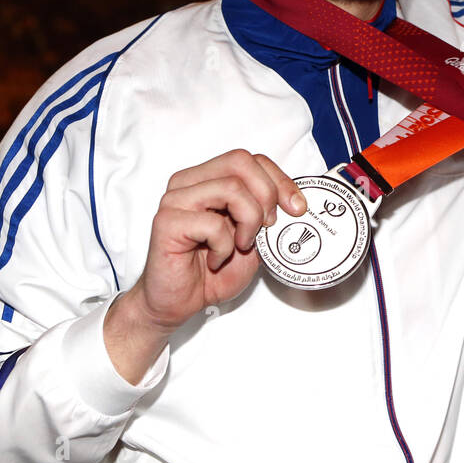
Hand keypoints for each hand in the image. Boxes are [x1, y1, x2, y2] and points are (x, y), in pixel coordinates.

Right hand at [104, 149, 305, 382]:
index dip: (279, 180)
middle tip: (267, 227)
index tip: (296, 208)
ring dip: (248, 221)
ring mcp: (175, 200)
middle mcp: (189, 183)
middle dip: (267, 195)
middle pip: (240, 162)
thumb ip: (266, 215)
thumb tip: (294, 204)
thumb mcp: (252, 237)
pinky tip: (215, 259)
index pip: (250, 159)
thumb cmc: (211, 271)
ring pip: (231, 188)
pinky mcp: (167, 222)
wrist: (179, 302)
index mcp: (208, 179)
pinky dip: (224, 246)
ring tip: (241, 245)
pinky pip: (211, 223)